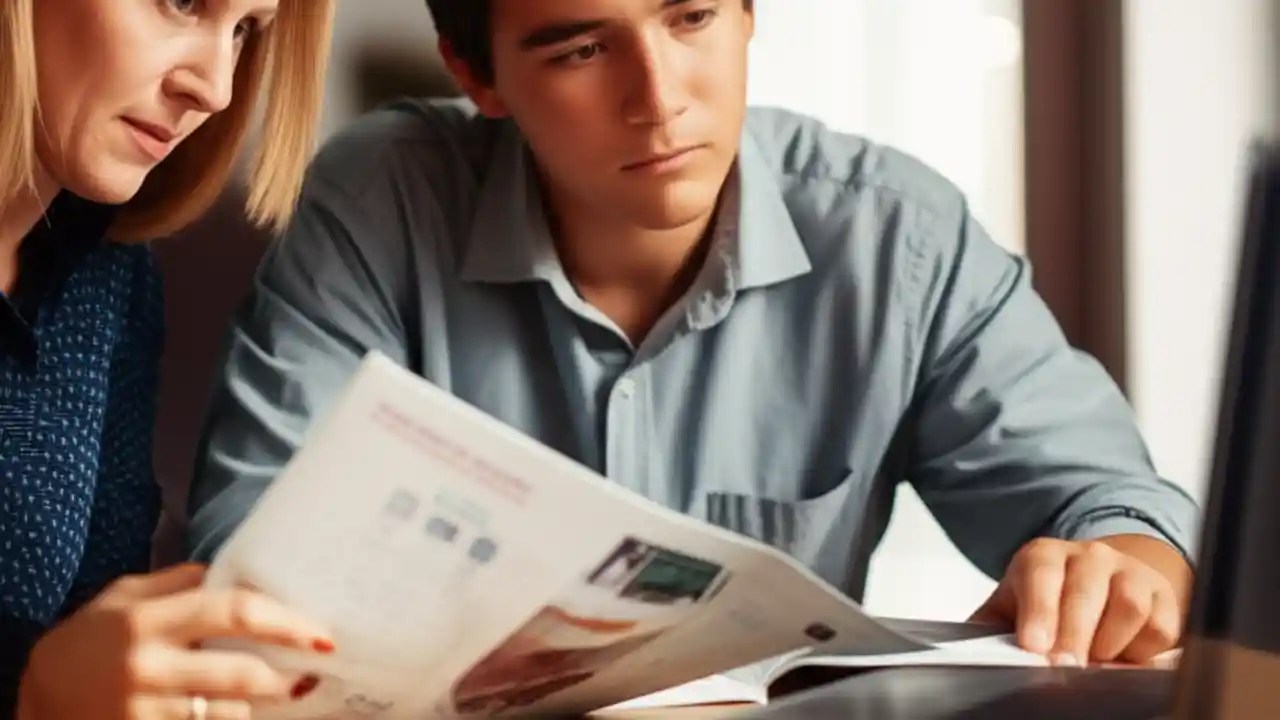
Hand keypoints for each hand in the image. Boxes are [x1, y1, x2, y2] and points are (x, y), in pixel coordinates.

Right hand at [18, 563, 335, 719]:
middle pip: (239, 673)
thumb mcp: (124, 598)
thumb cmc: (89, 640)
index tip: (321, 633)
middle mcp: (149, 667)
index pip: (231, 612)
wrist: (38, 701)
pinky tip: (248, 712)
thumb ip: (178, 583)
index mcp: (149, 620)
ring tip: (288, 691)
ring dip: (264, 704)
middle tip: (316, 670)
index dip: (284, 622)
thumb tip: (235, 569)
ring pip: (229, 713)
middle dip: (287, 676)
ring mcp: (145, 710)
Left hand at [971, 535, 1191, 666]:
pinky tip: (1121, 659)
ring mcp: (1130, 572)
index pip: (1041, 574)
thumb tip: (972, 654)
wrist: (1099, 584)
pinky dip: (1141, 651)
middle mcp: (1090, 556)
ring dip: (1109, 643)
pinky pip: (1160, 627)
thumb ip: (991, 628)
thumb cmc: (1046, 603)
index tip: (1033, 646)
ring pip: (1128, 606)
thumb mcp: (1011, 610)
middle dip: (1074, 635)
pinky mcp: (1164, 596)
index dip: (1038, 611)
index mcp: (1044, 556)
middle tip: (1064, 667)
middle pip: (1085, 592)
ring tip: (1092, 664)